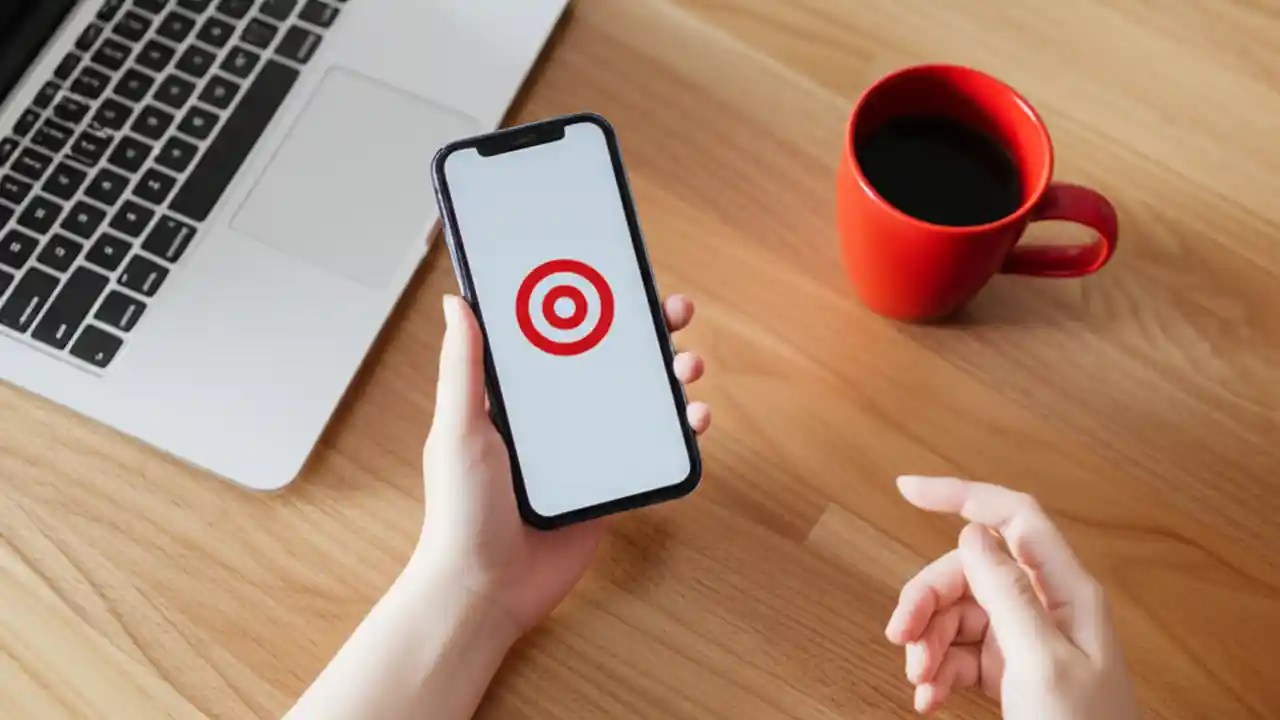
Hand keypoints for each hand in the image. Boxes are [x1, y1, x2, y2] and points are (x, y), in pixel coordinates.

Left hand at [415, 294, 710, 636]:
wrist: (487, 589)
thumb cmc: (460, 511)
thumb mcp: (460, 429)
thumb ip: (463, 368)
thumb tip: (457, 302)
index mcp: (517, 396)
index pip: (559, 336)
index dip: (591, 305)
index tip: (618, 276)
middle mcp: (555, 417)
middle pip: (609, 360)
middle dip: (646, 331)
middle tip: (673, 311)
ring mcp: (586, 450)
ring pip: (639, 399)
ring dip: (671, 375)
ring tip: (689, 363)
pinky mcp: (610, 485)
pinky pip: (653, 449)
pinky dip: (681, 430)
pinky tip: (696, 419)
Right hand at [885, 476, 1138, 718]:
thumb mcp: (1039, 662)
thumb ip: (1007, 593)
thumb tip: (974, 534)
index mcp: (1067, 591)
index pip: (1012, 517)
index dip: (960, 495)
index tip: (907, 489)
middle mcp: (1047, 607)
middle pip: (969, 572)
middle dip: (927, 599)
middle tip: (899, 635)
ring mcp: (1028, 640)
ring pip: (958, 614)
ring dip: (927, 643)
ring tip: (918, 680)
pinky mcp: (1012, 672)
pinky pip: (960, 653)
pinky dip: (937, 671)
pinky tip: (928, 696)